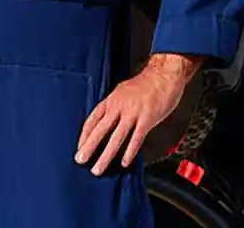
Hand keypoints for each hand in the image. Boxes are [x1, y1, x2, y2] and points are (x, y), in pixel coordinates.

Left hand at [74, 53, 204, 174]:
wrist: (164, 74)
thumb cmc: (145, 84)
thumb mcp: (123, 91)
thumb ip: (115, 107)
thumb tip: (107, 121)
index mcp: (111, 100)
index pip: (92, 119)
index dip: (84, 135)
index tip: (79, 148)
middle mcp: (119, 106)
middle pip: (100, 130)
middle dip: (89, 147)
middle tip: (80, 161)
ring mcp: (133, 113)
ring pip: (116, 137)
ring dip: (105, 155)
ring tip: (98, 168)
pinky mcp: (147, 118)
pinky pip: (136, 138)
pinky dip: (129, 151)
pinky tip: (124, 162)